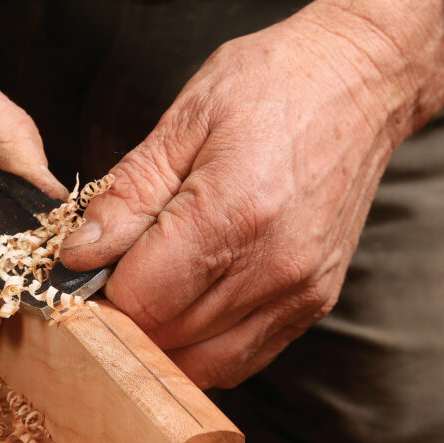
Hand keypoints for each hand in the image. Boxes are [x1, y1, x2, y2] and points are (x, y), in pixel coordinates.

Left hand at [60, 0, 443, 386]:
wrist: (365, 79)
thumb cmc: (273, 84)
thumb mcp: (185, 119)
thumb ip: (128, 194)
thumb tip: (78, 253)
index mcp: (231, 213)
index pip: (139, 300)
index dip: (101, 288)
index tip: (91, 262)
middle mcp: (272, 266)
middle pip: (166, 338)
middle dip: (127, 314)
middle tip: (117, 268)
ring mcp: (299, 292)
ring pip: (201, 363)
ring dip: (162, 337)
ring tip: (154, 282)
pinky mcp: (315, 303)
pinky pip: (242, 358)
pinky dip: (203, 345)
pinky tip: (191, 300)